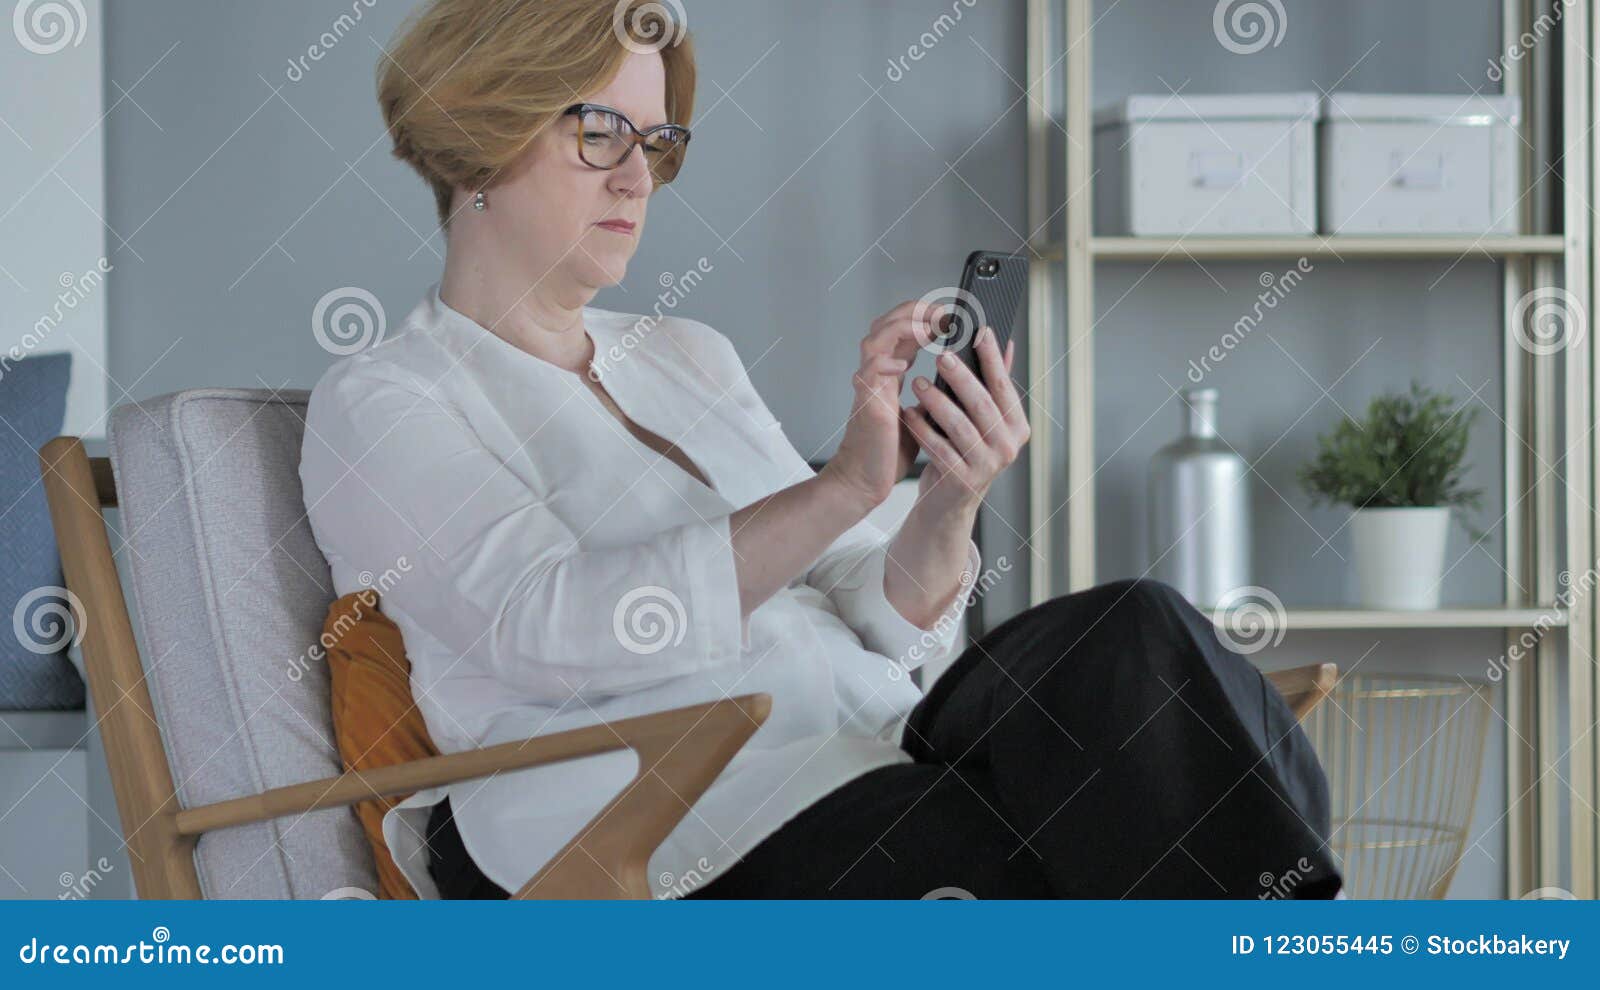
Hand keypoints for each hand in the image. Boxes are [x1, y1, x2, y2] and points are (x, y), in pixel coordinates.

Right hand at [820, 301, 946, 511]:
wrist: (866, 479)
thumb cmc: (890, 449)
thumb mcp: (925, 412)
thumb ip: (938, 390)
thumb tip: (968, 376)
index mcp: (891, 372)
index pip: (904, 329)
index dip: (925, 316)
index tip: (952, 316)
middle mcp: (877, 373)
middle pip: (887, 323)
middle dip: (916, 311)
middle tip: (944, 313)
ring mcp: (869, 384)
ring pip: (876, 338)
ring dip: (904, 327)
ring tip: (929, 327)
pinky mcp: (866, 402)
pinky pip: (869, 371)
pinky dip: (885, 362)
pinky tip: (904, 364)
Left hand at [903, 325, 1029, 513]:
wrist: (949, 502)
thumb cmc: (966, 452)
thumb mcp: (985, 421)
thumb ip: (995, 385)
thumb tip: (1007, 343)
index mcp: (1017, 427)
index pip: (1004, 386)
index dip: (993, 358)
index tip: (979, 332)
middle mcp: (1008, 447)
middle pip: (982, 405)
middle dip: (961, 377)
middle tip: (941, 355)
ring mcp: (986, 466)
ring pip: (959, 426)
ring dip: (937, 401)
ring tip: (918, 383)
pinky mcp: (961, 480)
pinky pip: (938, 448)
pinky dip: (922, 429)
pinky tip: (908, 413)